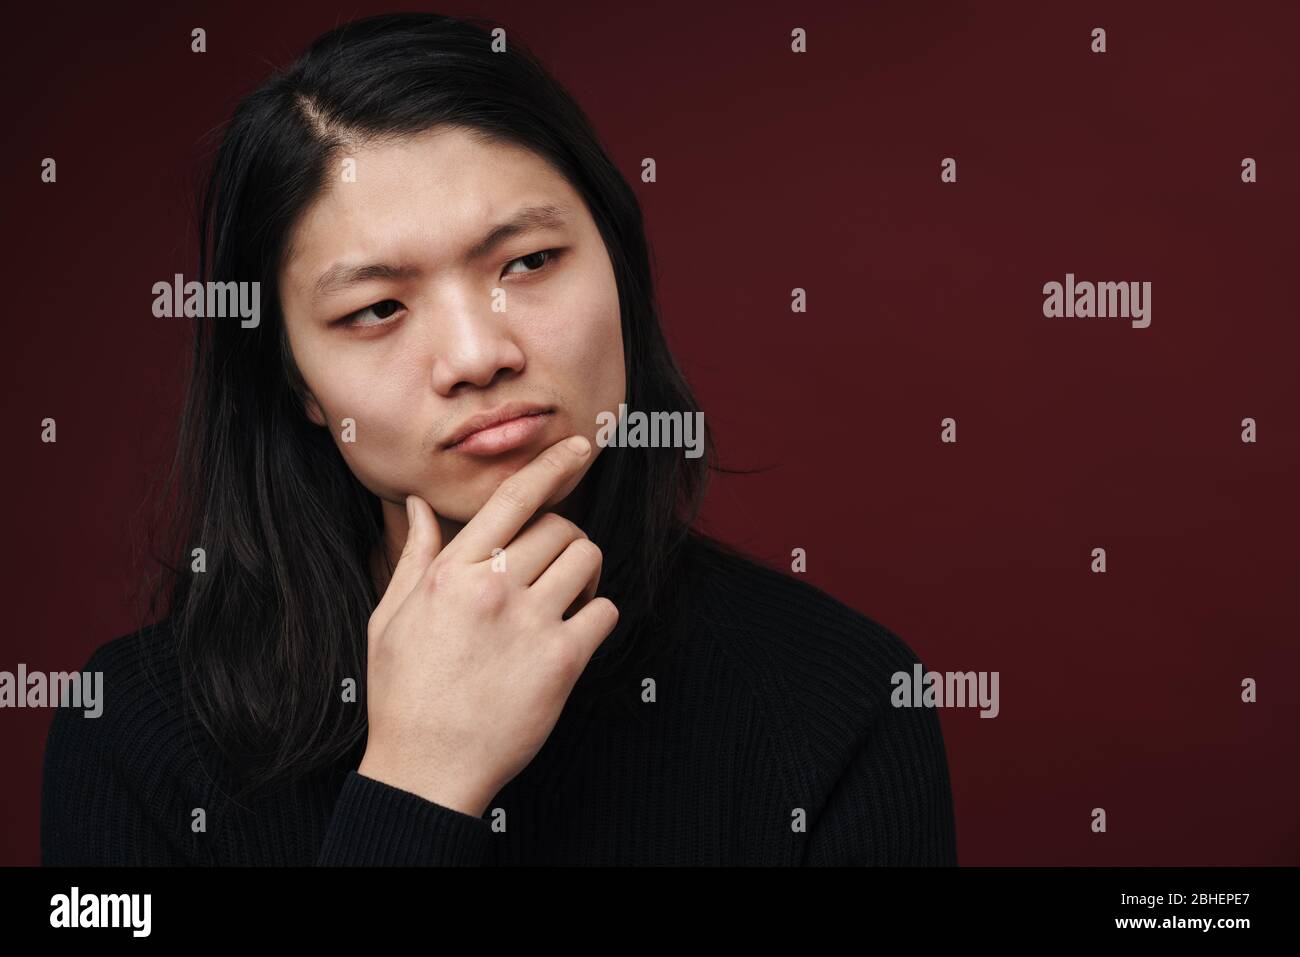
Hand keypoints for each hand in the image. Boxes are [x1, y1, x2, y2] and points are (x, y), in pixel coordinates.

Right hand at [357, 435, 617, 816]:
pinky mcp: (562, 662)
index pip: (511, 498)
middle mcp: (493, 589)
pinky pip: (604, 610)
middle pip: (558, 526)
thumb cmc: (403, 693)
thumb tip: (421, 505)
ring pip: (586, 559)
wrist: (425, 769)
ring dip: (582, 572)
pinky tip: (572, 635)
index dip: (551, 464)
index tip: (579, 448)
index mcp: (451, 573)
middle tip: (548, 571)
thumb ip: (415, 555)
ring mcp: (530, 623)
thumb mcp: (390, 617)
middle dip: (562, 539)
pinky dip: (596, 616)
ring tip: (560, 600)